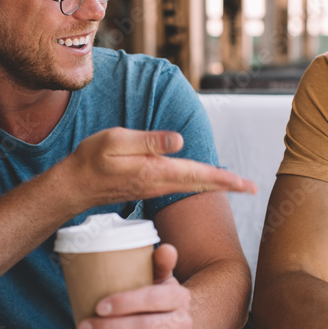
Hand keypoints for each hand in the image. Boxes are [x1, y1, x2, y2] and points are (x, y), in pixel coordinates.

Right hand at [63, 128, 255, 209]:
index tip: (246, 184)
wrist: (74, 187)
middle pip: (201, 184)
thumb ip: (148, 141)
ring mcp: (154, 188)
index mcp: (156, 171)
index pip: (198, 174)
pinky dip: (198, 185)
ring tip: (236, 184)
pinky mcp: (148, 187)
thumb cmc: (91, 159)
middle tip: (253, 188)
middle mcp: (159, 183)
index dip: (224, 179)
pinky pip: (180, 187)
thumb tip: (180, 141)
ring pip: (192, 187)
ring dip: (215, 185)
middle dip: (228, 185)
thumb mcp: (116, 140)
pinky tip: (204, 182)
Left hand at [77, 244, 192, 328]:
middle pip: (143, 328)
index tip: (99, 307)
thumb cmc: (158, 299)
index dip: (125, 304)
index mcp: (179, 297)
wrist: (175, 322)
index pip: (152, 299)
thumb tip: (164, 249)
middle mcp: (182, 323)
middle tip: (84, 328)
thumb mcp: (160, 278)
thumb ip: (159, 263)